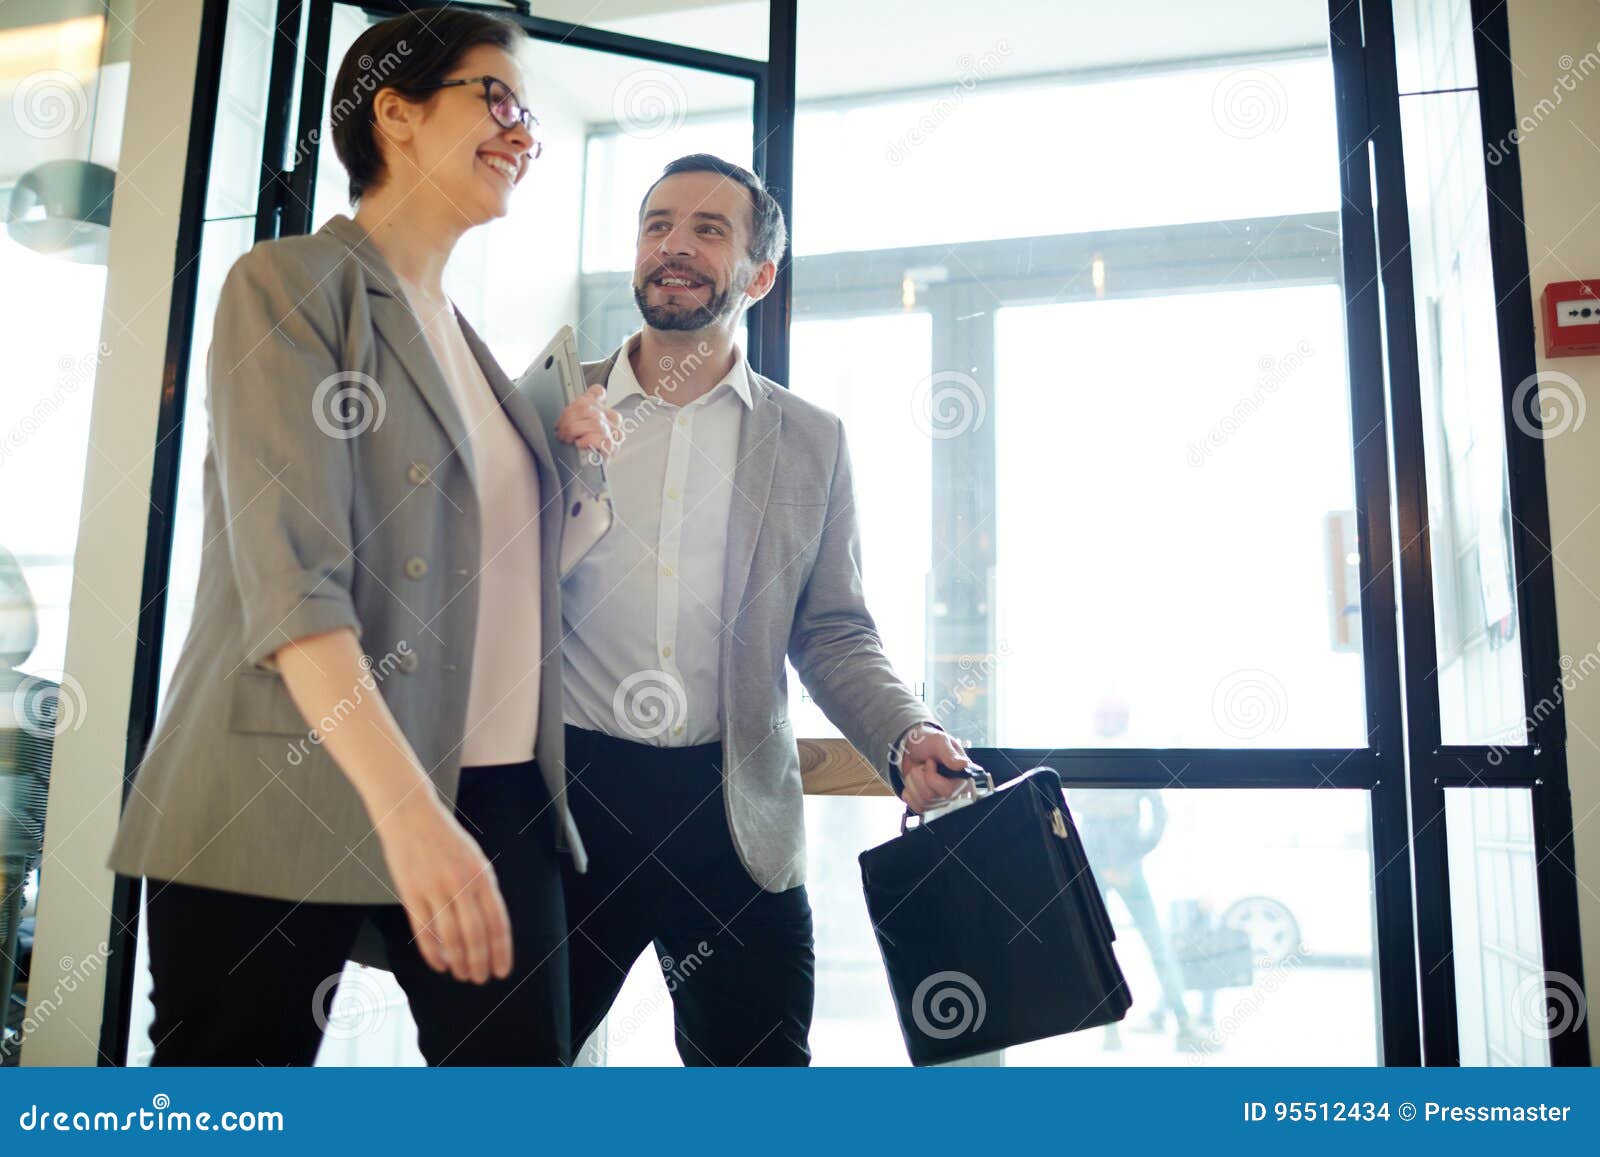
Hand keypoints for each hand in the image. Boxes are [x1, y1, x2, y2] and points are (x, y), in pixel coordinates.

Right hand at [372, 792, 512, 984]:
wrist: (411, 815)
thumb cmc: (446, 839)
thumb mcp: (475, 859)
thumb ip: (483, 890)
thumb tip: (490, 928)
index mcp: (482, 875)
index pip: (497, 921)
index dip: (501, 950)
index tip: (503, 970)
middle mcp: (461, 883)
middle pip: (475, 934)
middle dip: (480, 961)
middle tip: (481, 979)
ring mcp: (434, 888)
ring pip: (450, 936)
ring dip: (459, 961)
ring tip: (462, 975)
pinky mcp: (411, 893)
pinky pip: (424, 930)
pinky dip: (433, 952)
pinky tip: (440, 964)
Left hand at [555, 384, 621, 457]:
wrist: (589, 471)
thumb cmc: (584, 449)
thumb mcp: (579, 427)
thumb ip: (575, 415)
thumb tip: (562, 417)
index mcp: (604, 409)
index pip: (598, 392)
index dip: (581, 398)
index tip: (569, 411)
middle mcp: (612, 418)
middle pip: (588, 408)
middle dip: (568, 420)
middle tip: (561, 431)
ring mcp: (614, 432)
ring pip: (594, 422)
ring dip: (575, 431)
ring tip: (568, 438)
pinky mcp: (612, 446)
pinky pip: (599, 438)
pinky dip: (585, 440)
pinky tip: (579, 443)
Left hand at [897, 724, 974, 812]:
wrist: (913, 746)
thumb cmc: (929, 742)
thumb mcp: (939, 742)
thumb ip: (949, 754)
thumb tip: (963, 765)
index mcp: (962, 777)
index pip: (948, 791)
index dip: (932, 777)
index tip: (929, 762)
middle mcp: (954, 791)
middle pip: (930, 796)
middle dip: (919, 777)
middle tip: (923, 764)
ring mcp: (941, 799)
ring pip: (921, 801)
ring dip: (913, 781)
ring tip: (919, 769)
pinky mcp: (928, 804)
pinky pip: (915, 806)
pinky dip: (909, 792)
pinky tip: (913, 781)